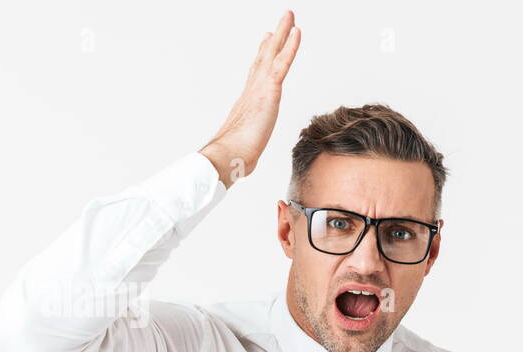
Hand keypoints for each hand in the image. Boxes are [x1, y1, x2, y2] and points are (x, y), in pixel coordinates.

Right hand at [200, 10, 300, 187]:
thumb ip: (244, 151)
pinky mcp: (268, 92)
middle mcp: (252, 91)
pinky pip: (281, 63)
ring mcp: (259, 89)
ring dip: (282, 33)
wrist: (226, 157)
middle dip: (273, 38)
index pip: (257, 74)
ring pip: (273, 54)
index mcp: (247, 103)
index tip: (266, 42)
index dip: (262, 56)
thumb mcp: (242, 151)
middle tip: (282, 20)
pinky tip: (296, 32)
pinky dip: (289, 46)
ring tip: (290, 15)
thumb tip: (240, 165)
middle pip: (264, 57)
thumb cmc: (231, 158)